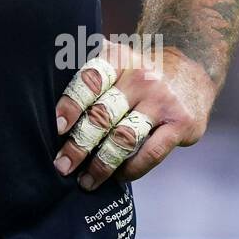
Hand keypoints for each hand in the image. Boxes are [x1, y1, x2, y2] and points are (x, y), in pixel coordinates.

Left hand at [53, 37, 214, 190]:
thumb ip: (89, 69)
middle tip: (62, 165)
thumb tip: (46, 95)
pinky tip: (119, 177)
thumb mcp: (117, 58)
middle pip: (103, 115)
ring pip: (125, 138)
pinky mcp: (180, 123)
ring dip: (102, 164)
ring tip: (86, 181)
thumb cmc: (140, 72)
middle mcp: (140, 78)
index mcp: (119, 59)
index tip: (57, 128)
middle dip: (79, 144)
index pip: (90, 82)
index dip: (71, 105)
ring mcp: (161, 101)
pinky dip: (133, 169)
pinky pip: (152, 152)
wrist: (192, 70)